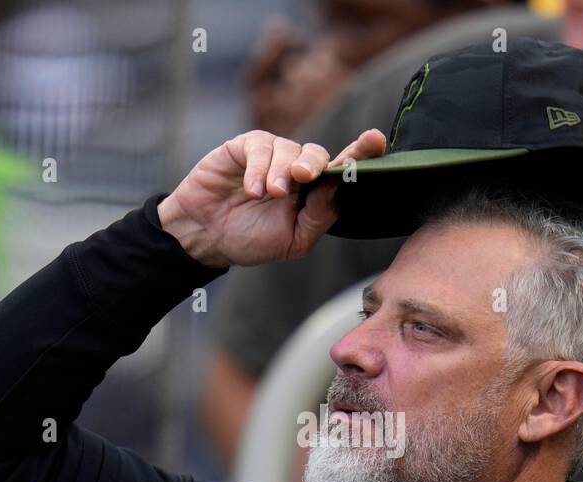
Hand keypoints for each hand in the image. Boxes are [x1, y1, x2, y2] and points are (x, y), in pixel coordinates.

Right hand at [156, 128, 386, 268]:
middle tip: (301, 178)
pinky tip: (250, 190)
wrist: (205, 237)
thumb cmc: (251, 239)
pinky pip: (260, 146)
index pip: (342, 169)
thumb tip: (335, 189)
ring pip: (290, 148)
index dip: (361, 153)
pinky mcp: (245, 147)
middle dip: (314, 164)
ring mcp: (271, 156)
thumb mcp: (293, 241)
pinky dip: (258, 168)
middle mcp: (295, 169)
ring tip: (268, 194)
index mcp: (313, 192)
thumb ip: (319, 217)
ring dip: (280, 171)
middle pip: (318, 154)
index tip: (376, 140)